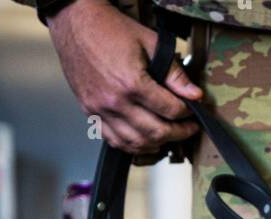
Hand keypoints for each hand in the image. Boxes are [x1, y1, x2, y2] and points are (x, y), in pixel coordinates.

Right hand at [48, 0, 200, 155]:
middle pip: (156, 132)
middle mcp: (114, 101)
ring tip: (169, 135)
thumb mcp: (150, 43)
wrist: (75, 22)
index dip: (187, 113)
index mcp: (131, 82)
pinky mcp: (89, 111)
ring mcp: (99, 109)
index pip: (170, 111)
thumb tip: (194, 95)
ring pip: (136, 142)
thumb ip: (174, 73)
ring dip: (157, 143)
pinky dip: (132, 145)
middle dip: (178, 133)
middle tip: (188, 128)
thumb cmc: (109, 28)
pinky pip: (114, 140)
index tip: (193, 111)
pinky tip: (144, 138)